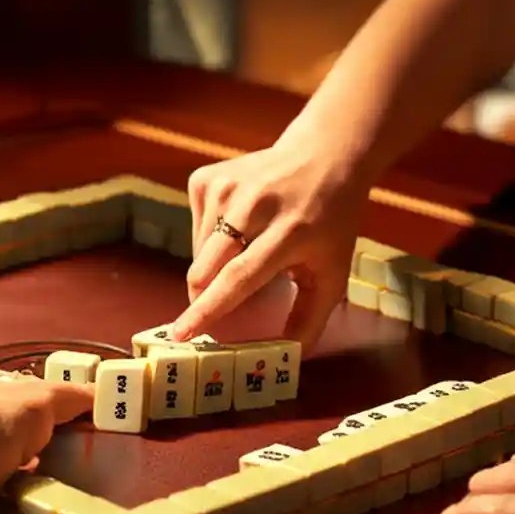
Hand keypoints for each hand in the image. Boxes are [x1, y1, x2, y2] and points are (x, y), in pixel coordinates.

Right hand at [171, 140, 365, 347]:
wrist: (324, 155)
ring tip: (248, 254)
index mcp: (290, 232)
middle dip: (201, 299)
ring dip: (213, 270)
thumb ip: (310, 318)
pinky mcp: (209, 179)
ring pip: (198, 254)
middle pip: (207, 268)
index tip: (181, 333)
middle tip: (212, 314)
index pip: (238, 277)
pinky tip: (237, 229)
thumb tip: (285, 358)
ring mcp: (227, 187)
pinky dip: (210, 243)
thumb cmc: (331, 222)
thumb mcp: (333, 271)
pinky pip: (196, 230)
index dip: (209, 309)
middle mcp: (255, 206)